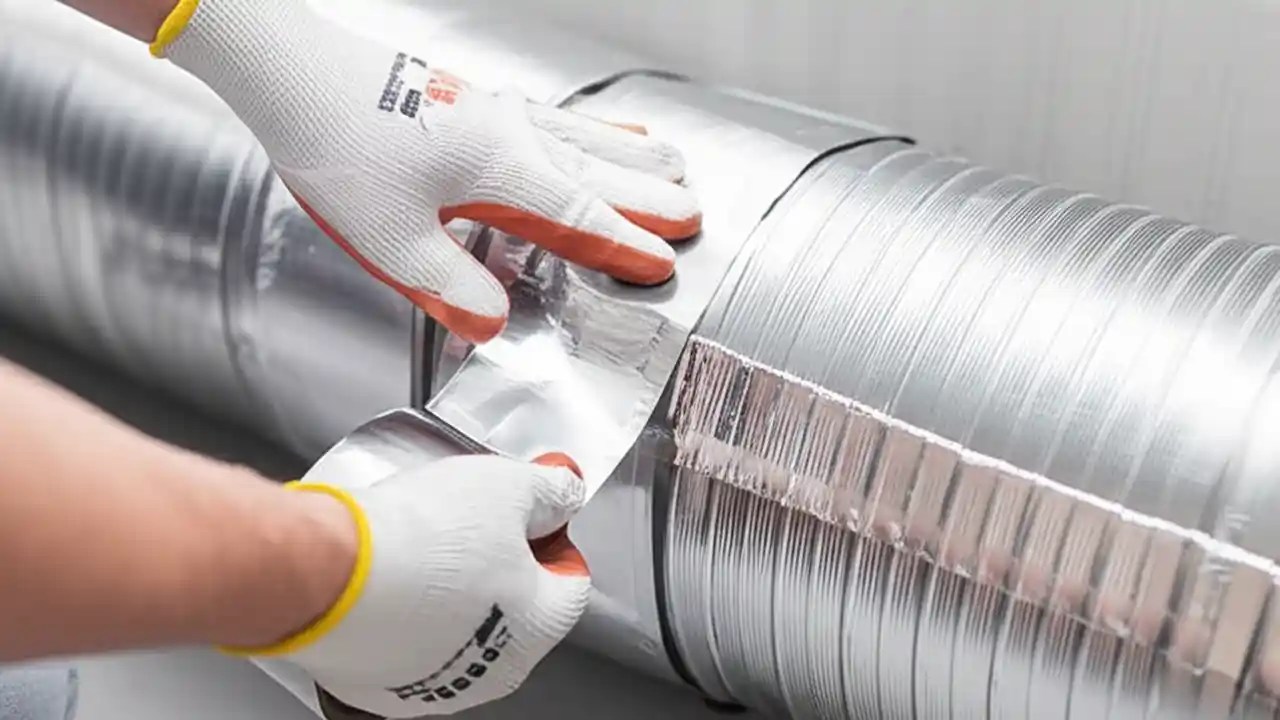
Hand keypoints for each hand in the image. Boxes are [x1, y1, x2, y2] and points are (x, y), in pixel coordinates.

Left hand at [157, 0, 700, 342]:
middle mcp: (507, 136)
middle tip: (693, 214)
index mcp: (501, 172)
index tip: (663, 265)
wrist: (292, 74)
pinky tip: (577, 128)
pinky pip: (546, 116)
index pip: (581, 218)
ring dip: (625, 156)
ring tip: (667, 162)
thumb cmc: (339, 151)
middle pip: (595, 171)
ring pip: (578, 136)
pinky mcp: (464, 100)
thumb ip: (449, 288)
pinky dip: (582, 127)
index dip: (624, 246)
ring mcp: (489, 112)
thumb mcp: (392, 242)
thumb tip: (492, 324)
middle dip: (646, 198)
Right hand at [233, 454, 589, 717]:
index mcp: (540, 625)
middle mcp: (495, 669)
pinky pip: (407, 641)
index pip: (571, 577)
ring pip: (460, 624)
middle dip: (500, 558)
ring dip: (452, 587)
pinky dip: (404, 612)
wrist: (329, 573)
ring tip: (423, 544)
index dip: (550, 532)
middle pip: (517, 603)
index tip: (528, 509)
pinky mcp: (382, 686)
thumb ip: (550, 491)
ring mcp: (437, 683)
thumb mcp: (507, 485)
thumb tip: (564, 492)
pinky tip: (389, 576)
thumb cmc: (420, 540)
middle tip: (471, 520)